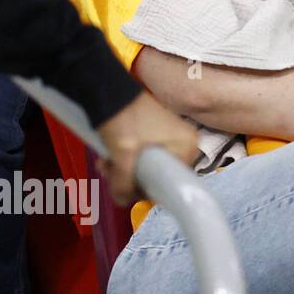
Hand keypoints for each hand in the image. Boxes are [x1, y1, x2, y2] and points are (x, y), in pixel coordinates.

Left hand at [95, 90, 200, 204]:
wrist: (110, 91)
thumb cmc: (125, 121)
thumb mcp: (122, 155)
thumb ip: (124, 183)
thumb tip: (124, 202)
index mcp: (189, 147)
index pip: (171, 183)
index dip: (147, 190)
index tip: (125, 186)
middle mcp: (187, 144)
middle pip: (160, 175)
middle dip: (131, 179)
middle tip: (109, 172)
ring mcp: (174, 137)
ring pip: (150, 167)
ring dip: (125, 170)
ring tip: (105, 164)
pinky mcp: (160, 133)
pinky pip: (146, 156)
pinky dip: (128, 159)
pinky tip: (110, 157)